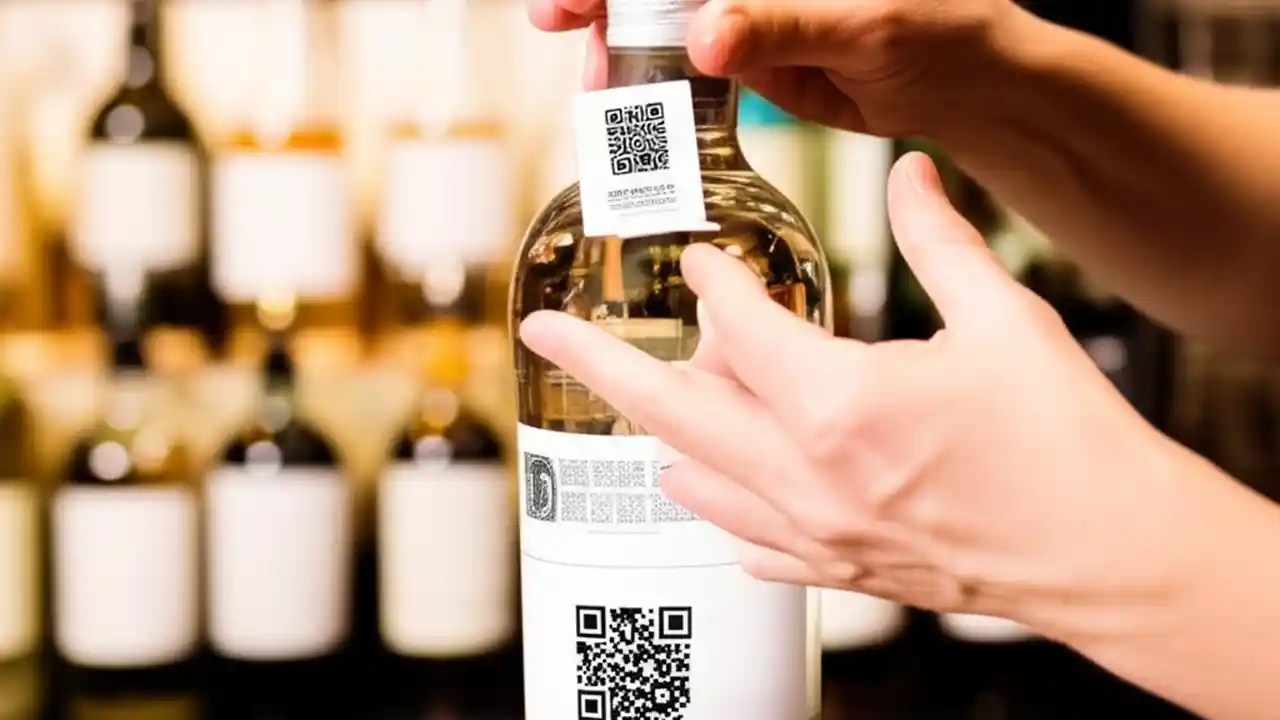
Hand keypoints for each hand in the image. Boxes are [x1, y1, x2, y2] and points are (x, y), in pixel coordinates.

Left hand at [519, 153, 1205, 639]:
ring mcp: (819, 531)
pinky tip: (713, 499)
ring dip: (665, 435)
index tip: (703, 262)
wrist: (1113, 555)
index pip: (741, 326)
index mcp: (841, 403)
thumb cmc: (1069, 445)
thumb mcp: (1004, 320)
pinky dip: (721, 511)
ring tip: (642, 408)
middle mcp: (810, 474)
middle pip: (671, 410)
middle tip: (543, 331)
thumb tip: (912, 177)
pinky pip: (750, 543)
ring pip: (700, 479)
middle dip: (598, 362)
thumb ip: (938, 244)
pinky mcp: (843, 568)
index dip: (714, 283)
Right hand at [527, 0, 1040, 138]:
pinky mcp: (745, 57)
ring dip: (617, 46)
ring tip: (598, 81)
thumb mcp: (863, 25)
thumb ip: (782, 27)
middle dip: (604, 3)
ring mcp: (743, 16)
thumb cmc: (939, 28)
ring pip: (657, 22)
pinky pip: (681, 66)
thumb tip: (705, 36)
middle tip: (564, 23)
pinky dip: (648, 85)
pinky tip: (622, 101)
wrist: (966, 87)